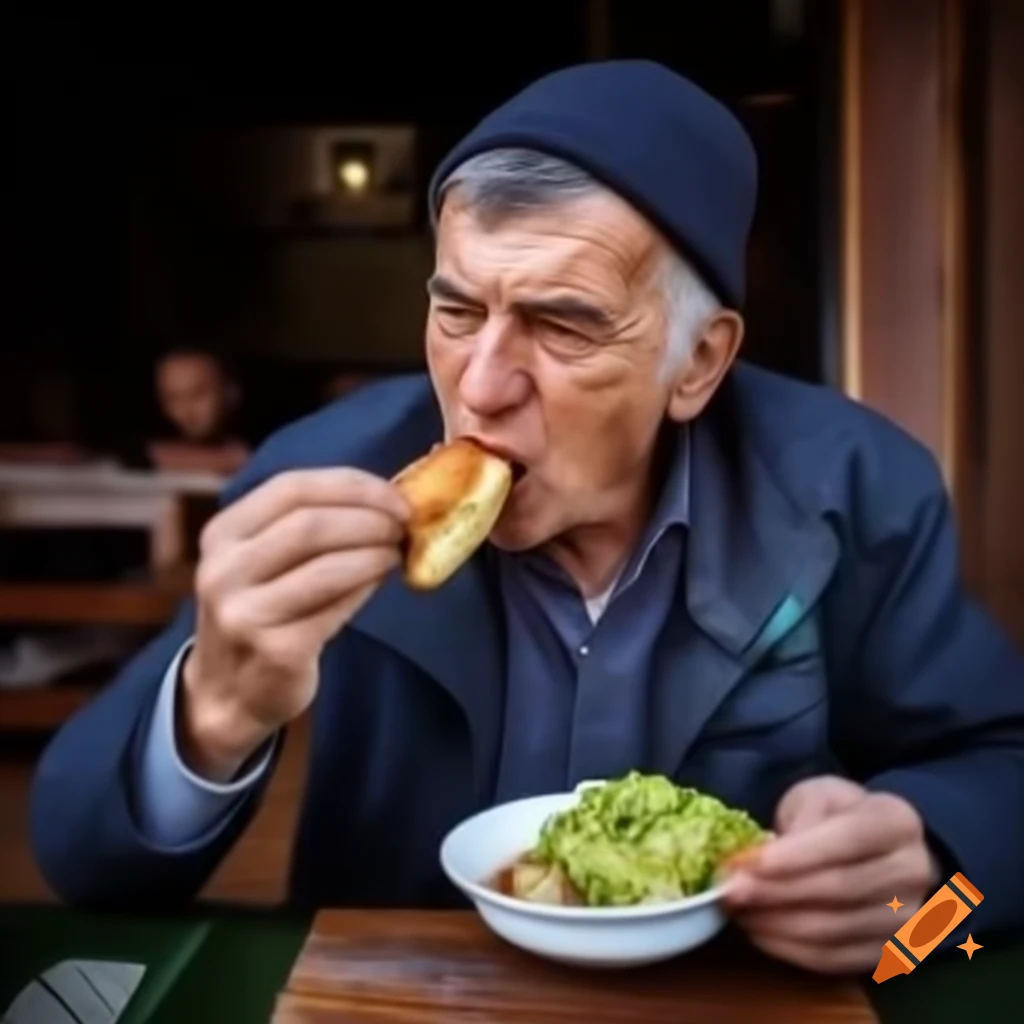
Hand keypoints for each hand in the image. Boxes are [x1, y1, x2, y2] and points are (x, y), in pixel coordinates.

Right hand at [179, 467, 409, 779]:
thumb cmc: (260, 611)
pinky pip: (336, 607)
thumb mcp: (260, 560)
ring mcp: (246, 613)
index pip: (291, 488)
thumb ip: (305, 526)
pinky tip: (381, 579)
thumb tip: (385, 501)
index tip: (395, 496)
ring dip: (374, 552)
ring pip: (327, 565)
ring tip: (397, 551)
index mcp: (222, 534)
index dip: (351, 485)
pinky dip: (367, 586)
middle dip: (370, 518)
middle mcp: (225, 571)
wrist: (227, 693)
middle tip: (403, 525)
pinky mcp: (277, 650)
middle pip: (310, 523)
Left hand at [723, 775, 940, 973]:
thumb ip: (799, 820)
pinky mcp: (889, 954)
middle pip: (839, 889)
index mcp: (897, 822)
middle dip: (776, 891)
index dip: (795, 855)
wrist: (882, 849)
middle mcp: (913, 873)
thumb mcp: (819, 796)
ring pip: (835, 929)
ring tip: (737, 909)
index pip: (847, 840)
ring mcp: (907, 920)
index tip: (747, 862)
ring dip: (777, 923)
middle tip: (730, 889)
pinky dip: (790, 949)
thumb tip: (763, 858)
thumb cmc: (841, 814)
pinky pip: (835, 959)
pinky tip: (759, 931)